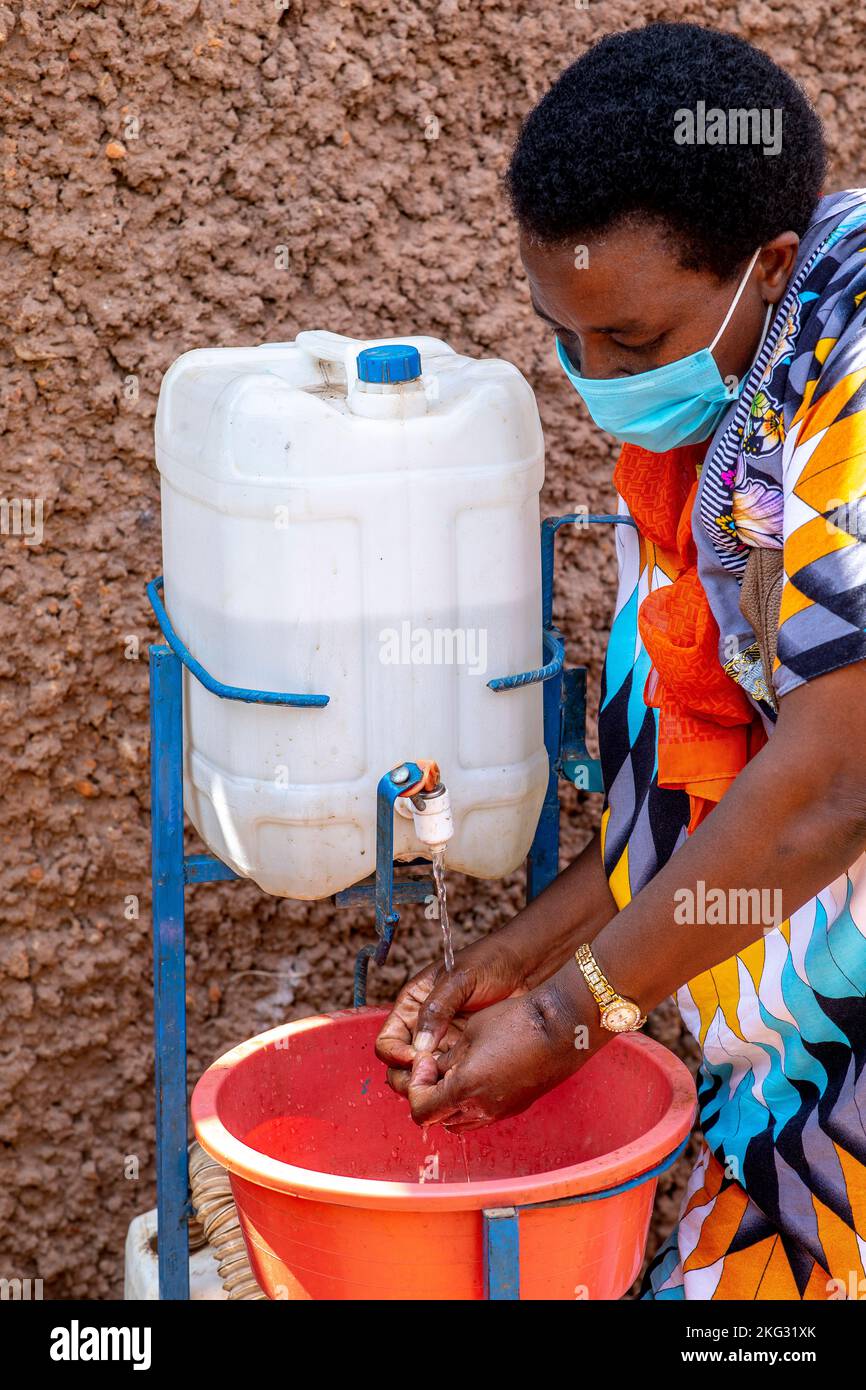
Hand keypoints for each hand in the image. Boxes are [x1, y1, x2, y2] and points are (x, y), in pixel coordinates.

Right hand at [375, 931, 534, 1096]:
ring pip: (426, 1076)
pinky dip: (453, 1084)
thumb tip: (420, 1047)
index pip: (388, 1041)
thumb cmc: (491, 961)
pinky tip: (466, 1080)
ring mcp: (445, 1043)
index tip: (415, 1059)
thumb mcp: (459, 979)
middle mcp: (424, 1028)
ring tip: (450, 1082)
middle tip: (430, 1079)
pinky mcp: (467, 1053)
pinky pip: (451, 1076)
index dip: (394, 1054)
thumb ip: (437, 1009)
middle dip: (410, 1077)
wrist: (527, 966)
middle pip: (401, 1066)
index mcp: (413, 1005)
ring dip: (432, 1084)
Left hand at [405, 982, 601, 1131]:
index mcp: (465, 1089)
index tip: (425, 1061)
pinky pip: (482, 1116)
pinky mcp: (515, 1107)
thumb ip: (447, 1057)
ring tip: (455, 1071)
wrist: (561, 1027)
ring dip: (449, 1102)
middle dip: (429, 1095)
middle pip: (438, 1119)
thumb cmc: (515, 1021)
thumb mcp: (470, 1033)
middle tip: (434, 1067)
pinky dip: (471, 1103)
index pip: (421, 1110)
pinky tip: (479, 1073)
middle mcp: (481, 1109)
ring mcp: (500, 1112)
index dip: (416, 1086)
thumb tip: (433, 1069)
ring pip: (460, 1122)